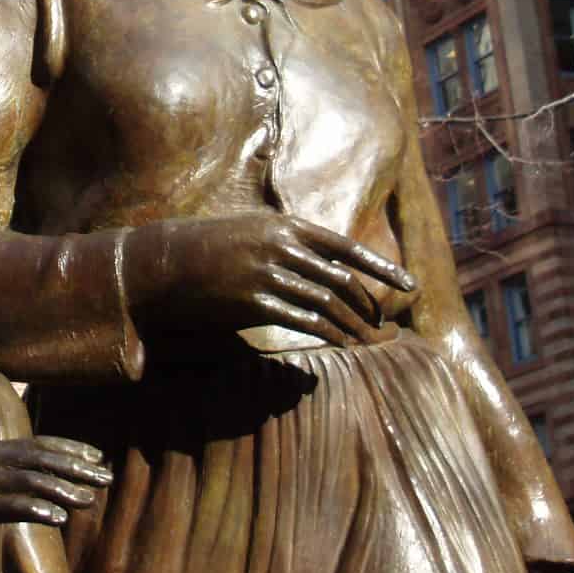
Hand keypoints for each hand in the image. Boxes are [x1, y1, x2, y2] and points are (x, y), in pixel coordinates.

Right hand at [0, 437, 111, 551]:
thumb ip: (8, 479)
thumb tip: (41, 486)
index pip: (39, 444)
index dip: (71, 449)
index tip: (97, 457)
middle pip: (42, 458)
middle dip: (77, 467)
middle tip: (107, 477)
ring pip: (31, 481)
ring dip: (64, 489)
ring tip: (91, 501)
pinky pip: (10, 506)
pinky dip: (36, 509)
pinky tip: (59, 519)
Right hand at [124, 212, 415, 345]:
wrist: (164, 263)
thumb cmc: (207, 248)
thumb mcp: (251, 231)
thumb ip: (286, 242)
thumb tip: (318, 261)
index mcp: (285, 227)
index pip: (346, 248)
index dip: (381, 267)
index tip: (408, 284)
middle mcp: (282, 247)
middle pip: (341, 279)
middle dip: (368, 304)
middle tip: (385, 324)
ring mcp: (268, 275)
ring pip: (327, 303)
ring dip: (352, 325)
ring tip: (368, 341)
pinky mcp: (254, 303)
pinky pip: (303, 321)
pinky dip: (329, 335)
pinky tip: (341, 345)